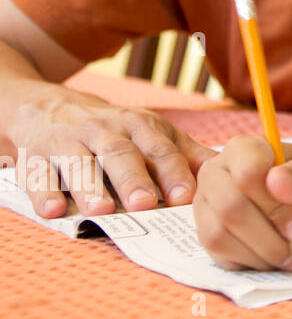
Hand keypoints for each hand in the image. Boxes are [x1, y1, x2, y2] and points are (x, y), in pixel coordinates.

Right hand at [3, 94, 215, 217]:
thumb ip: (187, 154)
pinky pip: (38, 175)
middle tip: (145, 205)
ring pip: (80, 164)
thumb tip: (228, 170)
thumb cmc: (115, 130)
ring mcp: (68, 142)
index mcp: (139, 126)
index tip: (185, 197)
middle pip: (121, 155)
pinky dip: (44, 193)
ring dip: (90, 188)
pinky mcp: (35, 155)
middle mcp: (104, 131)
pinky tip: (52, 211)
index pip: (159, 149)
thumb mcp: (152, 132)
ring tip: (101, 211)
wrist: (50, 107)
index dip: (173, 171)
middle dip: (133, 180)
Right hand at [193, 135, 291, 270]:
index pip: (248, 175)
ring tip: (288, 254)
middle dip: (268, 235)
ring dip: (260, 252)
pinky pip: (219, 255)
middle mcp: (214, 173)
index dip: (275, 205)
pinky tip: (272, 257)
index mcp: (242, 149)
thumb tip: (277, 182)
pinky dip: (250, 262)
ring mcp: (204, 203)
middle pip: (230, 209)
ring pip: (219, 236)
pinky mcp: (204, 231)